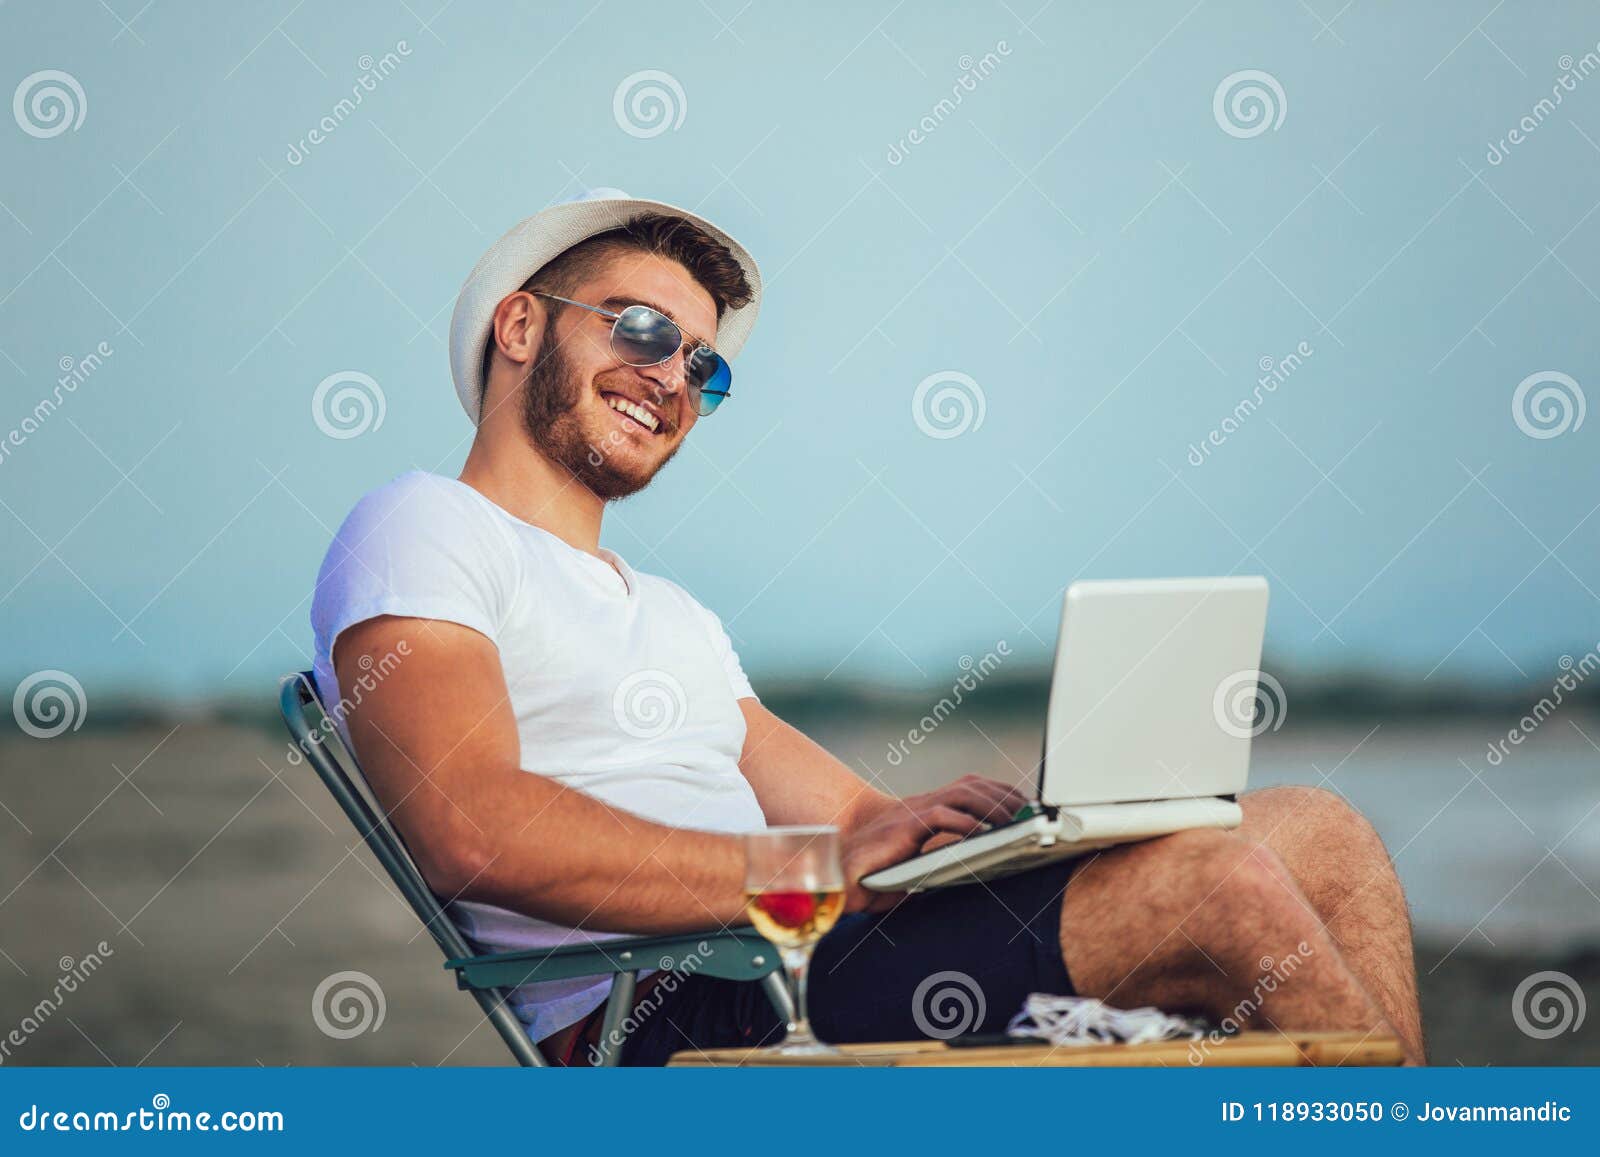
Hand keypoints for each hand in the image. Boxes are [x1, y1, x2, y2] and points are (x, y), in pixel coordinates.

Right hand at [840, 775, 1029, 911]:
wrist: (837, 872)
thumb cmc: (876, 873)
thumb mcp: (918, 864)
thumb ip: (945, 859)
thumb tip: (981, 867)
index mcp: (927, 808)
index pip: (970, 787)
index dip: (1000, 791)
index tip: (1026, 804)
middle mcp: (922, 804)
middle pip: (972, 785)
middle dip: (1005, 795)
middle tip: (1030, 813)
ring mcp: (913, 812)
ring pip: (962, 794)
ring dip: (992, 805)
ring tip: (1014, 822)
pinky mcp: (904, 827)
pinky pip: (942, 817)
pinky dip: (967, 824)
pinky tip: (984, 835)